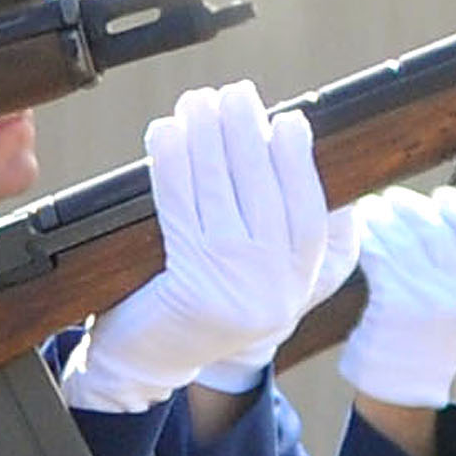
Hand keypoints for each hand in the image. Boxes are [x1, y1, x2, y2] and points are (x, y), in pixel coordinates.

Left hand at [59, 82, 331, 413]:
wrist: (146, 362)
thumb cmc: (196, 302)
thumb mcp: (251, 274)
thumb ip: (276, 228)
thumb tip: (294, 153)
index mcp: (299, 282)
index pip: (309, 209)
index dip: (297, 160)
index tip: (285, 119)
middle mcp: (276, 289)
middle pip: (266, 193)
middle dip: (247, 134)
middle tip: (234, 93)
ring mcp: (237, 290)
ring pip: (223, 194)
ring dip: (208, 138)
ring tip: (197, 101)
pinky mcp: (192, 289)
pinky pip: (181, 209)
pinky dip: (172, 165)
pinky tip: (165, 134)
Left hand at [336, 185, 455, 408]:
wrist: (402, 389)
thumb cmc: (425, 340)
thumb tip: (445, 210)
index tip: (441, 195)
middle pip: (441, 232)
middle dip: (413, 208)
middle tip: (393, 196)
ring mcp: (434, 302)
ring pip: (406, 240)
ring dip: (385, 216)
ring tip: (371, 207)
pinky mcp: (397, 305)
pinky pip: (381, 255)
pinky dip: (369, 236)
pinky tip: (361, 229)